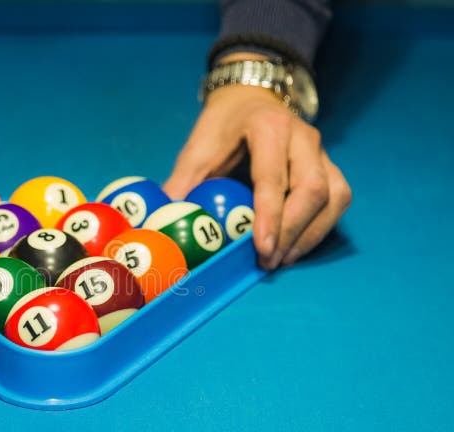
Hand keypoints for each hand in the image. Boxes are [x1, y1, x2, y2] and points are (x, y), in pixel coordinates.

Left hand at [163, 57, 351, 268]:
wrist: (249, 100)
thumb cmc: (221, 128)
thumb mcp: (197, 150)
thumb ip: (182, 185)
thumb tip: (163, 224)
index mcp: (268, 127)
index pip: (274, 176)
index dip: (270, 215)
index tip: (261, 248)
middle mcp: (303, 136)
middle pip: (313, 189)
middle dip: (292, 232)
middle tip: (269, 262)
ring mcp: (322, 151)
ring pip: (334, 196)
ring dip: (310, 235)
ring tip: (281, 260)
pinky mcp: (330, 166)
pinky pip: (338, 200)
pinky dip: (319, 228)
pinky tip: (295, 248)